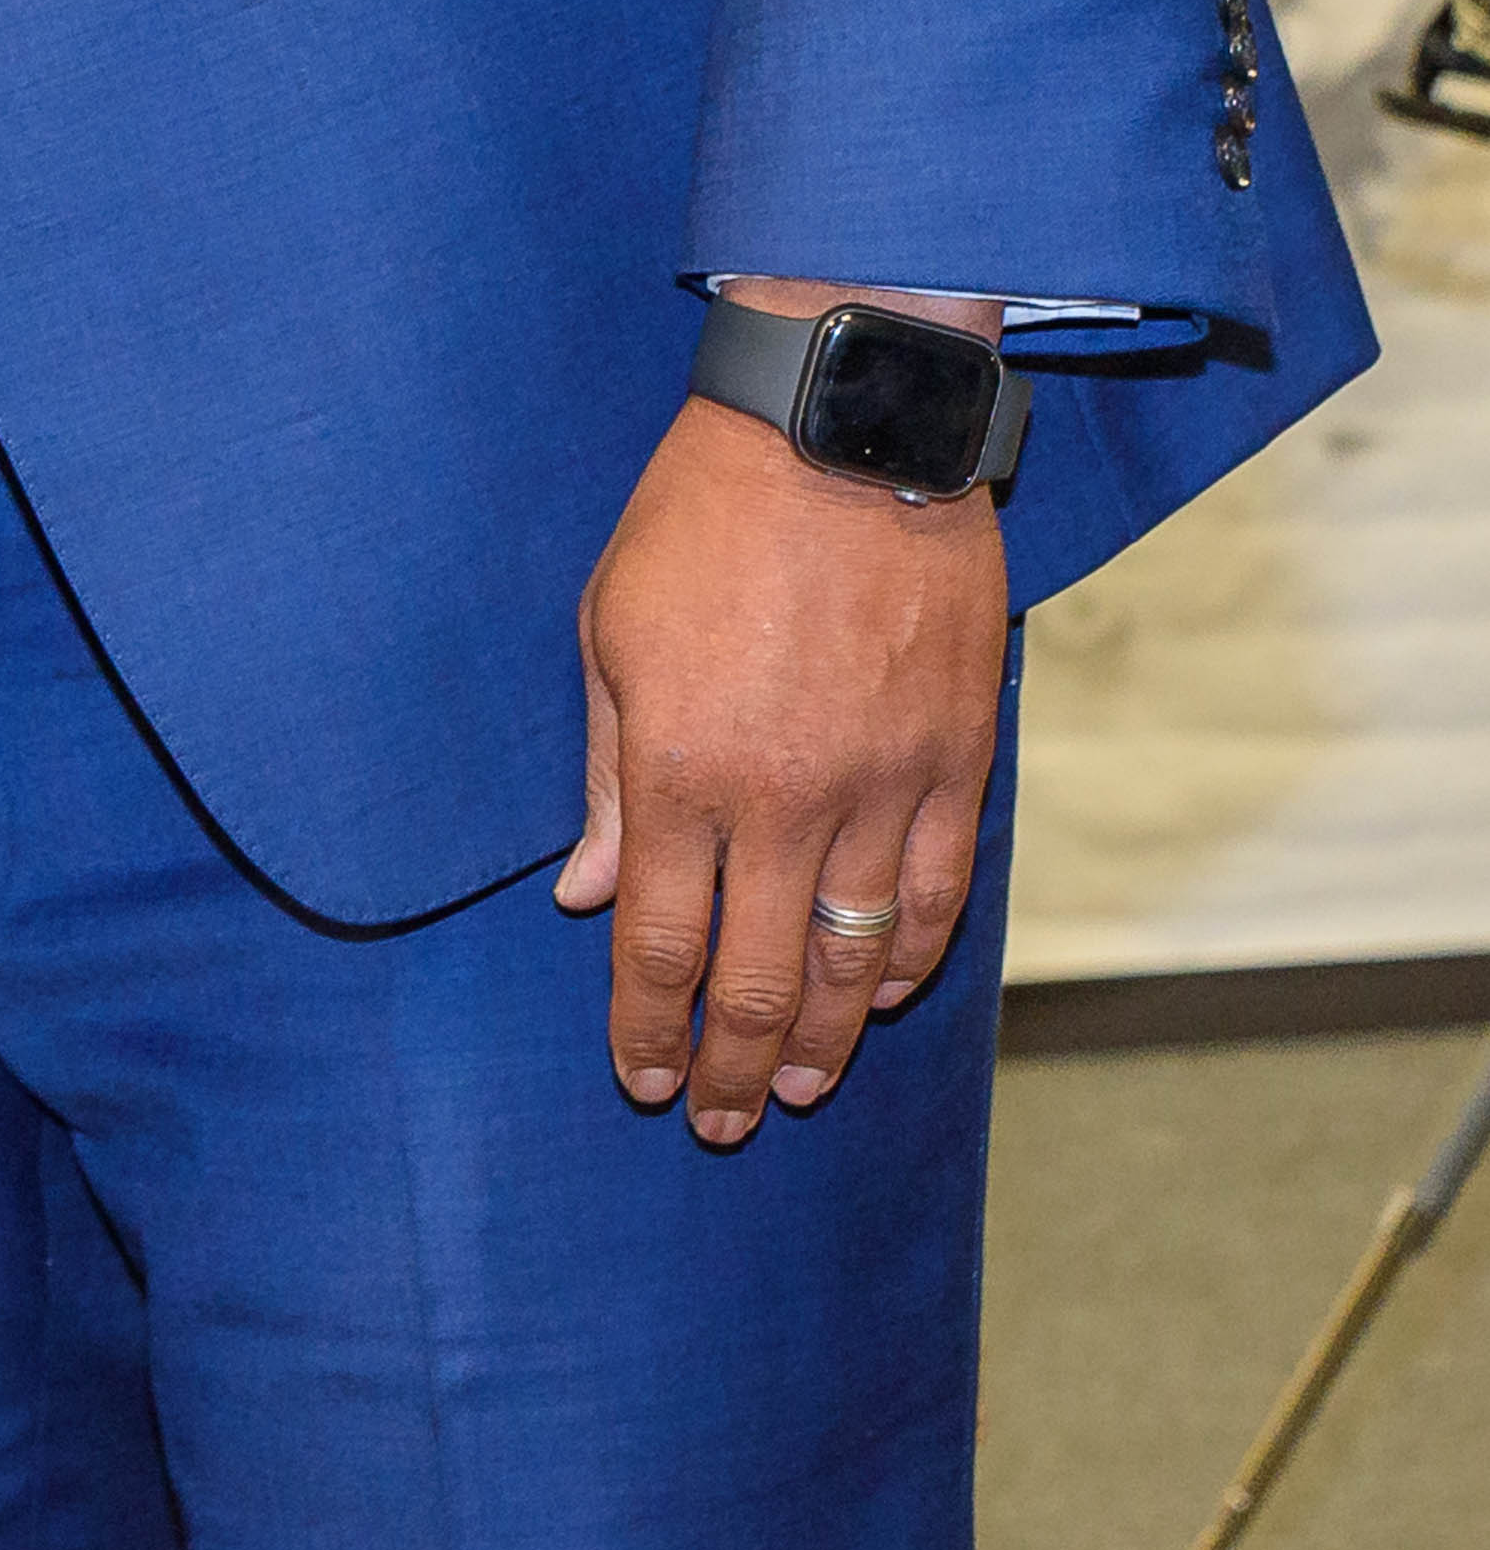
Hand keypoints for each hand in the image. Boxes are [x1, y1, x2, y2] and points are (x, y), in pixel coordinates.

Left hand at [553, 346, 1007, 1143]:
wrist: (841, 428)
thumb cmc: (703, 516)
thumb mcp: (611, 630)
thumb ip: (607, 776)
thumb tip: (592, 896)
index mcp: (680, 768)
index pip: (660, 942)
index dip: (647, 1027)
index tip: (642, 1081)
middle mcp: (783, 798)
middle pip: (754, 978)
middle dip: (728, 1066)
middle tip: (718, 1121)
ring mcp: (881, 785)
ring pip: (852, 960)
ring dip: (820, 1039)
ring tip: (792, 1086)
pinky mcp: (957, 759)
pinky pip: (935, 896)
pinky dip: (908, 963)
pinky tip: (877, 997)